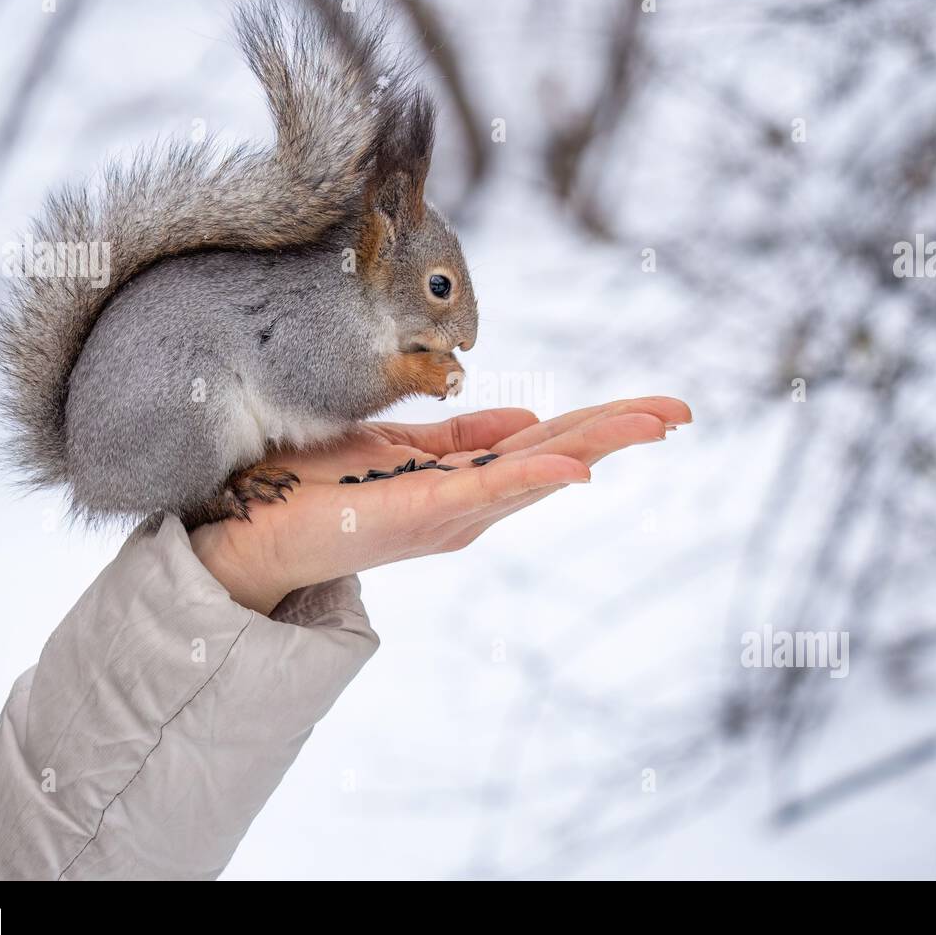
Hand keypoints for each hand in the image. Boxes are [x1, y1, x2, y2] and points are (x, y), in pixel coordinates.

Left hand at [190, 397, 691, 613]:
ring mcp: (453, 512)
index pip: (550, 443)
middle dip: (622, 430)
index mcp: (468, 481)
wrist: (252, 528)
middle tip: (683, 410)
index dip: (603, 422)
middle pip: (561, 454)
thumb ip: (462, 434)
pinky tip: (578, 465)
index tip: (656, 407)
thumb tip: (531, 416)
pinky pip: (488, 491)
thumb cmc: (318, 488)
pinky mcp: (422, 513)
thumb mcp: (399, 445)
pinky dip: (534, 477)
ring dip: (600, 444)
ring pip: (541, 469)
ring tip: (657, 422)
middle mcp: (472, 503)